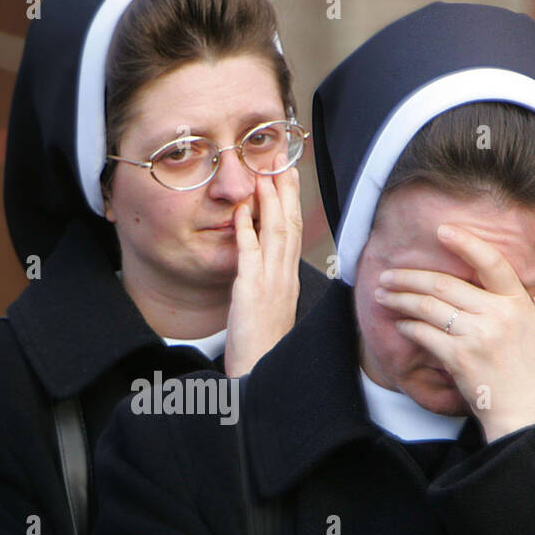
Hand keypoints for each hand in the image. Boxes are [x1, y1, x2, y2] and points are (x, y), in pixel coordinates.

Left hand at [224, 157, 302, 376]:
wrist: (261, 376)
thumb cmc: (263, 348)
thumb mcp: (269, 309)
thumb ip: (269, 283)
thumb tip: (265, 264)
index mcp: (288, 280)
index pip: (293, 232)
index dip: (291, 200)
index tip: (287, 174)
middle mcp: (284, 277)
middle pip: (289, 224)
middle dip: (285, 188)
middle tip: (280, 158)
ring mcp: (271, 284)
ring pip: (275, 234)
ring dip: (270, 200)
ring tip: (265, 172)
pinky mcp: (252, 294)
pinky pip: (249, 256)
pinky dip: (245, 231)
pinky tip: (240, 211)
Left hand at [376, 224, 534, 441]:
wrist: (522, 410)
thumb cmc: (533, 365)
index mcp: (517, 303)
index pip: (492, 263)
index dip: (466, 243)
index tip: (442, 231)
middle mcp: (497, 316)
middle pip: (444, 285)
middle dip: (409, 277)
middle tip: (387, 274)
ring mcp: (476, 337)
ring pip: (429, 307)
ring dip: (401, 299)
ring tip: (383, 294)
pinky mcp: (458, 358)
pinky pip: (425, 334)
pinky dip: (408, 327)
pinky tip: (399, 323)